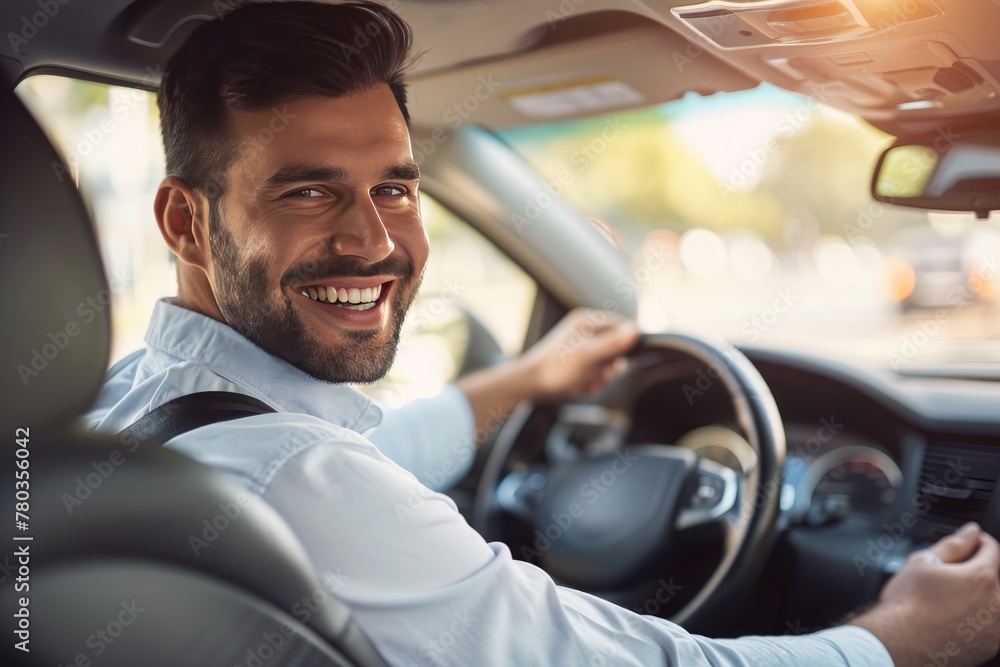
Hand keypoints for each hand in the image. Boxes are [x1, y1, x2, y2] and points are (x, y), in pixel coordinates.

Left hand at [519, 308, 638, 402]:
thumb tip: (634, 331)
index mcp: (586, 321)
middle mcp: (585, 331)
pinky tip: (580, 386)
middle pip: (615, 348)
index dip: (624, 346)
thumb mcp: (587, 356)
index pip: (620, 327)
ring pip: (606, 363)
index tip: (617, 361)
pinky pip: (595, 372)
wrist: (529, 385)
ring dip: (599, 377)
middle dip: (608, 367)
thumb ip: (611, 344)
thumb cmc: (554, 368)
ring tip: (585, 382)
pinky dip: (590, 382)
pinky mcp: (577, 362)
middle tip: (597, 375)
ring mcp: (581, 347)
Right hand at [851, 522, 999, 666]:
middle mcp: (996, 605)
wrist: (899, 643)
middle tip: (946, 575)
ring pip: (991, 601)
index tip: (966, 544)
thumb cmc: (907, 605)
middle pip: (993, 576)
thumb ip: (953, 544)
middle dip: (974, 570)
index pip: (992, 549)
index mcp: (982, 578)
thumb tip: (971, 532)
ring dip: (976, 594)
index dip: (977, 542)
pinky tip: (950, 616)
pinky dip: (975, 616)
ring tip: (946, 598)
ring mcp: (994, 629)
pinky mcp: (988, 646)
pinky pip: (988, 623)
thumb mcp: (923, 562)